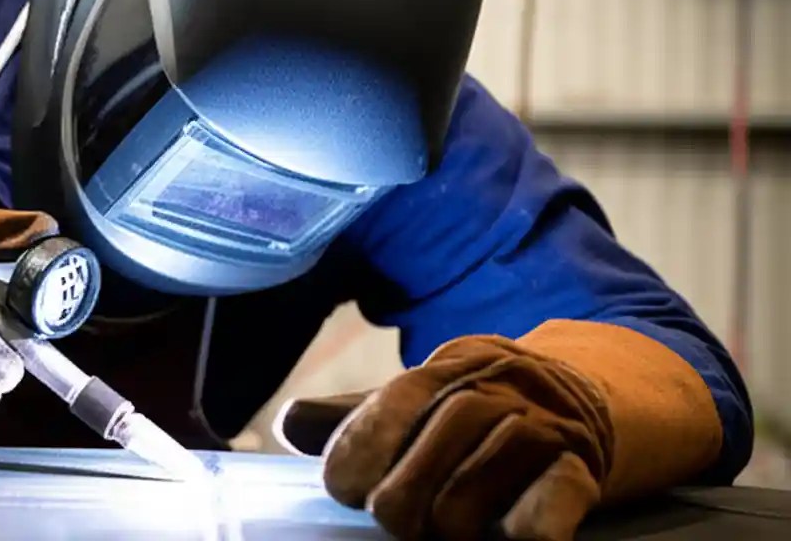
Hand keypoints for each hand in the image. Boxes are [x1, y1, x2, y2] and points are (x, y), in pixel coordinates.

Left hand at [308, 323, 723, 539]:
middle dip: (405, 496)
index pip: (393, 403)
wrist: (599, 396)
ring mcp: (545, 424)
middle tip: (397, 519)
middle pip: (436, 445)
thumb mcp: (427, 398)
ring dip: (457, 518)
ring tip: (445, 533)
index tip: (346, 488)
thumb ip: (361, 416)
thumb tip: (289, 424)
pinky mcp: (584, 468)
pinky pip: (551, 503)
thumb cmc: (486, 411)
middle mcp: (498, 385)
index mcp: (449, 365)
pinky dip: (528, 530)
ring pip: (486, 480)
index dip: (359, 452)